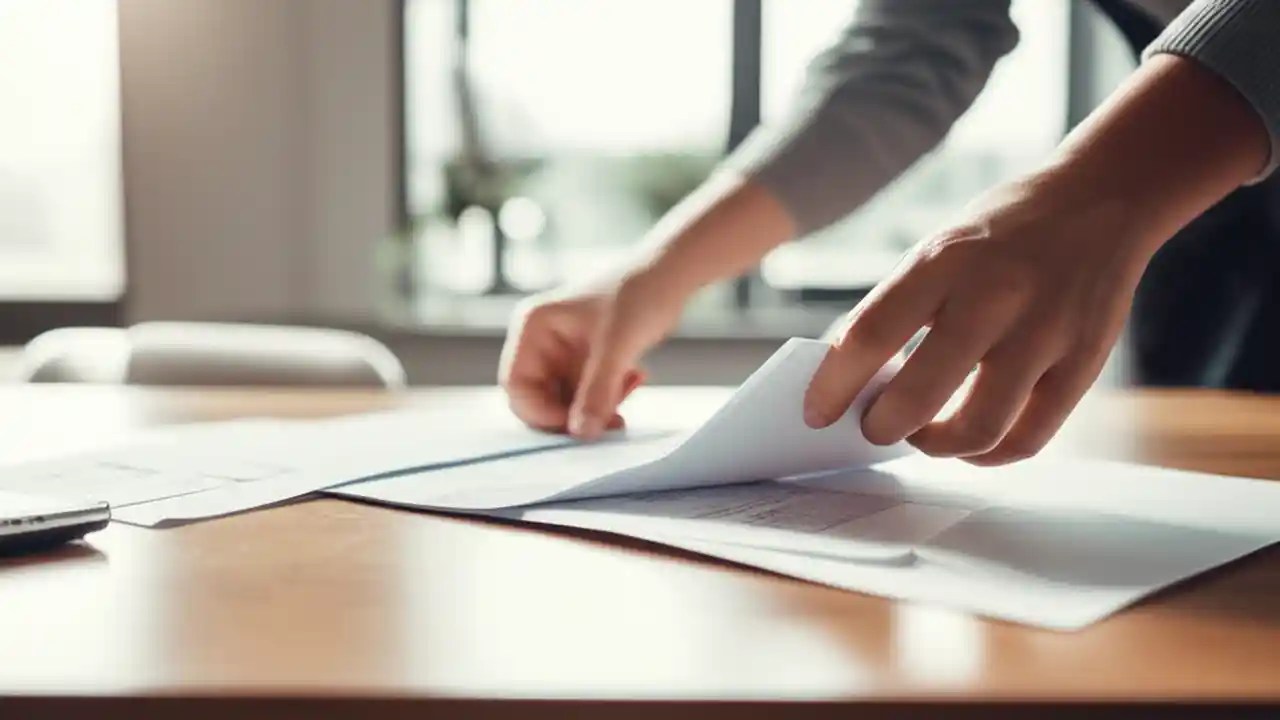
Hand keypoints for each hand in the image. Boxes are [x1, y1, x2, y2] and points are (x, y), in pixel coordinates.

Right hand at [499, 269, 686, 438]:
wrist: (670, 275)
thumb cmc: (640, 294)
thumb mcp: (617, 346)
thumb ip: (598, 392)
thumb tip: (581, 433)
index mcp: (534, 328)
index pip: (516, 385)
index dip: (541, 413)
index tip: (578, 426)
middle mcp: (542, 342)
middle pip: (540, 399)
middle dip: (574, 414)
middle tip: (611, 420)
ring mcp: (564, 353)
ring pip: (567, 402)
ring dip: (596, 408)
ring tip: (629, 387)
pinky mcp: (586, 361)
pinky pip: (588, 395)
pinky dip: (609, 397)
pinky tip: (635, 378)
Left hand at [804, 176, 1153, 464]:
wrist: (1101, 198)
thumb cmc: (1001, 233)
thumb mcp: (936, 249)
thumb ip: (897, 311)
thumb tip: (849, 381)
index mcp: (944, 261)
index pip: (869, 336)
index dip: (832, 386)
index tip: (816, 413)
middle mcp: (994, 297)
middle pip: (918, 396)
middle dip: (881, 427)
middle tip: (872, 427)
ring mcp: (1045, 334)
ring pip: (976, 430)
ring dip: (935, 447)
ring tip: (922, 435)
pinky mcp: (1085, 365)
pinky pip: (1027, 439)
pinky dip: (988, 453)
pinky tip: (970, 442)